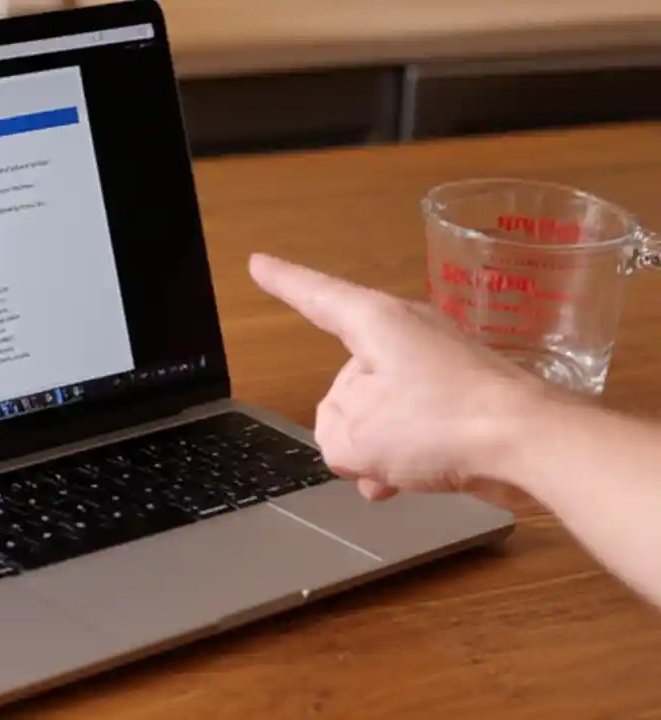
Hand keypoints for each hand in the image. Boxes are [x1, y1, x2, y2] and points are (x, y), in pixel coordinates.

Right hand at [249, 253, 550, 505]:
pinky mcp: (462, 393)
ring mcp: (437, 362)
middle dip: (345, 425)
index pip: (316, 297)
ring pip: (378, 407)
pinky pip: (412, 420)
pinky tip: (400, 485)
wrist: (532, 446)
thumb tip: (346, 441)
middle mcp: (406, 333)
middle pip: (346, 378)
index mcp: (375, 323)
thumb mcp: (360, 441)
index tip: (259, 264)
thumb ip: (332, 437)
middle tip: (362, 456)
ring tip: (387, 478)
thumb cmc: (445, 425)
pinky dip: (401, 451)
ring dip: (374, 448)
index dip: (283, 283)